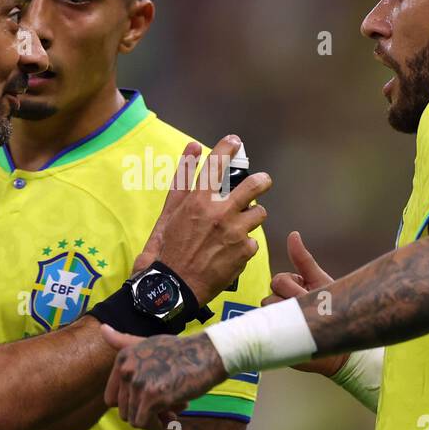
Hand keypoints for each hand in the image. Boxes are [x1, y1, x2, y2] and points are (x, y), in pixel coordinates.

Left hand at [101, 327, 226, 429]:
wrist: (208, 354)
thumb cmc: (181, 351)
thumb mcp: (148, 342)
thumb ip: (124, 341)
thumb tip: (102, 329)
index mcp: (123, 358)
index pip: (111, 398)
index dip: (130, 405)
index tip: (149, 402)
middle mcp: (126, 370)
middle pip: (123, 412)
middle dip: (144, 414)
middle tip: (166, 407)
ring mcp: (138, 384)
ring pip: (134, 420)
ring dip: (153, 420)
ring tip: (174, 408)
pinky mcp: (152, 398)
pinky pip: (144, 424)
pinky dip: (157, 425)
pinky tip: (174, 414)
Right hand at [136, 135, 270, 303]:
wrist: (172, 287)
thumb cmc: (166, 250)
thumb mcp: (168, 212)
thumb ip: (182, 179)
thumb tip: (192, 147)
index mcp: (200, 200)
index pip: (218, 164)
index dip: (228, 148)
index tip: (235, 142)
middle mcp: (220, 213)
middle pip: (254, 186)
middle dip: (261, 182)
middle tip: (262, 182)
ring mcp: (235, 233)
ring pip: (258, 214)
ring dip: (251, 218)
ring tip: (238, 227)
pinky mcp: (244, 252)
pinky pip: (253, 242)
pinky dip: (244, 246)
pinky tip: (230, 253)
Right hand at [263, 230, 347, 377]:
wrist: (341, 342)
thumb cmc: (333, 309)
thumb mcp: (320, 281)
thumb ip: (304, 260)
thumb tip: (293, 234)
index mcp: (290, 286)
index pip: (278, 280)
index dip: (292, 287)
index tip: (307, 293)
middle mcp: (280, 302)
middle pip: (271, 294)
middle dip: (290, 299)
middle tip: (308, 307)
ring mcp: (276, 320)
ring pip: (268, 310)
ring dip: (286, 315)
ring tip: (303, 320)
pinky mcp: (275, 337)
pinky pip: (265, 328)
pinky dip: (278, 328)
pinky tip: (293, 329)